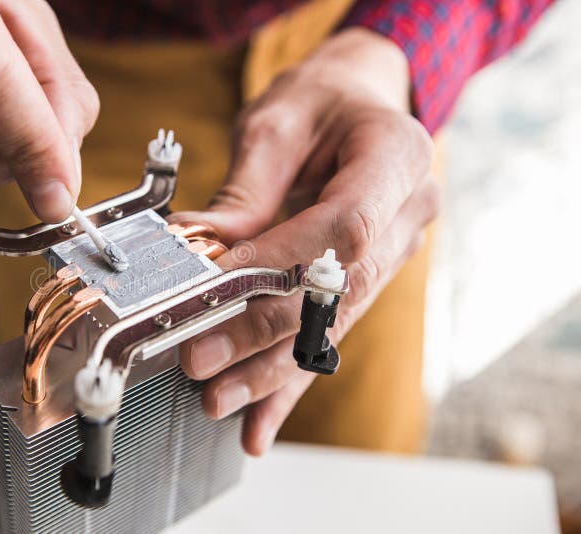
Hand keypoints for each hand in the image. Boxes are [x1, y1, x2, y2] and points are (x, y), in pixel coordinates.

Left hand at [173, 28, 438, 455]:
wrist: (360, 103)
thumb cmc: (321, 101)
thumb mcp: (277, 124)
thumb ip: (246, 191)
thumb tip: (199, 249)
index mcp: (396, 158)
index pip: (344, 227)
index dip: (281, 265)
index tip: (216, 289)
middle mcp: (408, 214)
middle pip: (338, 290)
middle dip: (265, 331)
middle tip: (203, 361)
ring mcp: (394, 254)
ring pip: (332, 326)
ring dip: (271, 369)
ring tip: (220, 399)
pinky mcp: (365, 281)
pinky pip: (328, 335)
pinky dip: (289, 380)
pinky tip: (260, 423)